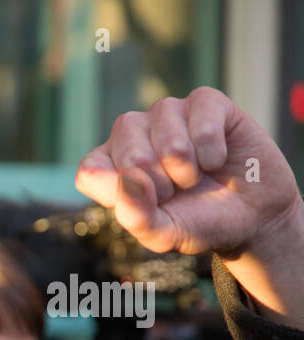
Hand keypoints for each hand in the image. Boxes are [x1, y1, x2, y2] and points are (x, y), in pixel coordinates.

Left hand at [75, 87, 301, 256]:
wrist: (253, 216)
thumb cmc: (199, 223)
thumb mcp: (163, 234)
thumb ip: (136, 216)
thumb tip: (128, 180)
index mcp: (110, 168)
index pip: (90, 171)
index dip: (121, 192)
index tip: (149, 204)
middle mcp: (132, 135)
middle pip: (128, 148)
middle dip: (159, 180)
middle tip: (177, 191)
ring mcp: (167, 115)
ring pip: (165, 128)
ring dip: (186, 164)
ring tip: (196, 176)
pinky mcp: (205, 102)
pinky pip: (201, 116)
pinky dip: (211, 148)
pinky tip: (216, 159)